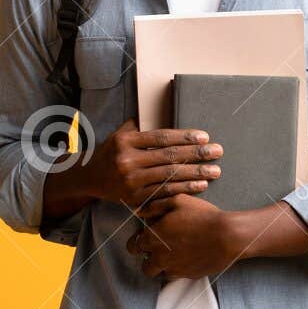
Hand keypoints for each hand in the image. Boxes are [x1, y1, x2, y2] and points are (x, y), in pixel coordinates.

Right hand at [70, 119, 221, 207]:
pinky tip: (201, 186)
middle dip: (197, 154)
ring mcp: (131, 183)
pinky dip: (184, 190)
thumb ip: (140, 124)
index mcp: (125, 141)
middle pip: (169, 157)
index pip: (161, 138)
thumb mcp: (120, 133)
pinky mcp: (134, 199)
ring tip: (215, 171)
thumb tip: (163, 109)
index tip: (204, 136)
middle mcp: (127, 162)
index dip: (184, 137)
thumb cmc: (111, 152)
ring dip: (195, 174)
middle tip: (217, 151)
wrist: (89, 179)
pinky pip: (164, 194)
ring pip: (169, 177)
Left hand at [128, 195, 244, 278]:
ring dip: (162, 266)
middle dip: (148, 259)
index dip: (136, 242)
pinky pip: (176, 275)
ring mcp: (174, 268)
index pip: (133, 246)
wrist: (226, 236)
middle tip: (156, 250)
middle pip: (145, 266)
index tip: (143, 238)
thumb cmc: (202, 216)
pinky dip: (177, 269)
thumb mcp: (178, 201)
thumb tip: (140, 211)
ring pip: (160, 274)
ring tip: (171, 255)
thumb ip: (155, 206)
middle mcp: (160, 257)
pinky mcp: (188, 275)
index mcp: (154, 238)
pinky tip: (186, 257)